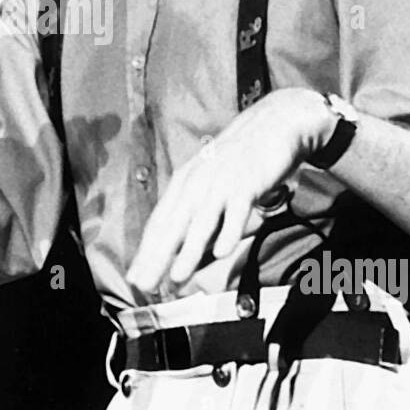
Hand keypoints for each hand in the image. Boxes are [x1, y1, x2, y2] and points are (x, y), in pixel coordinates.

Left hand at [125, 88, 334, 293]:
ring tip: (177, 277)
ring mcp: (221, 182)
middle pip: (173, 226)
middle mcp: (196, 183)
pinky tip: (222, 252)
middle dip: (157, 257)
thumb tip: (187, 256)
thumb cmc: (240, 161)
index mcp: (184, 184)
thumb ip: (200, 218)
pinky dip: (229, 231)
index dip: (146, 252)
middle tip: (145, 284)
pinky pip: (236, 211)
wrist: (274, 124)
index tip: (135, 278)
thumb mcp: (212, 186)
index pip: (159, 223)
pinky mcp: (247, 181)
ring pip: (201, 222)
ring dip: (189, 251)